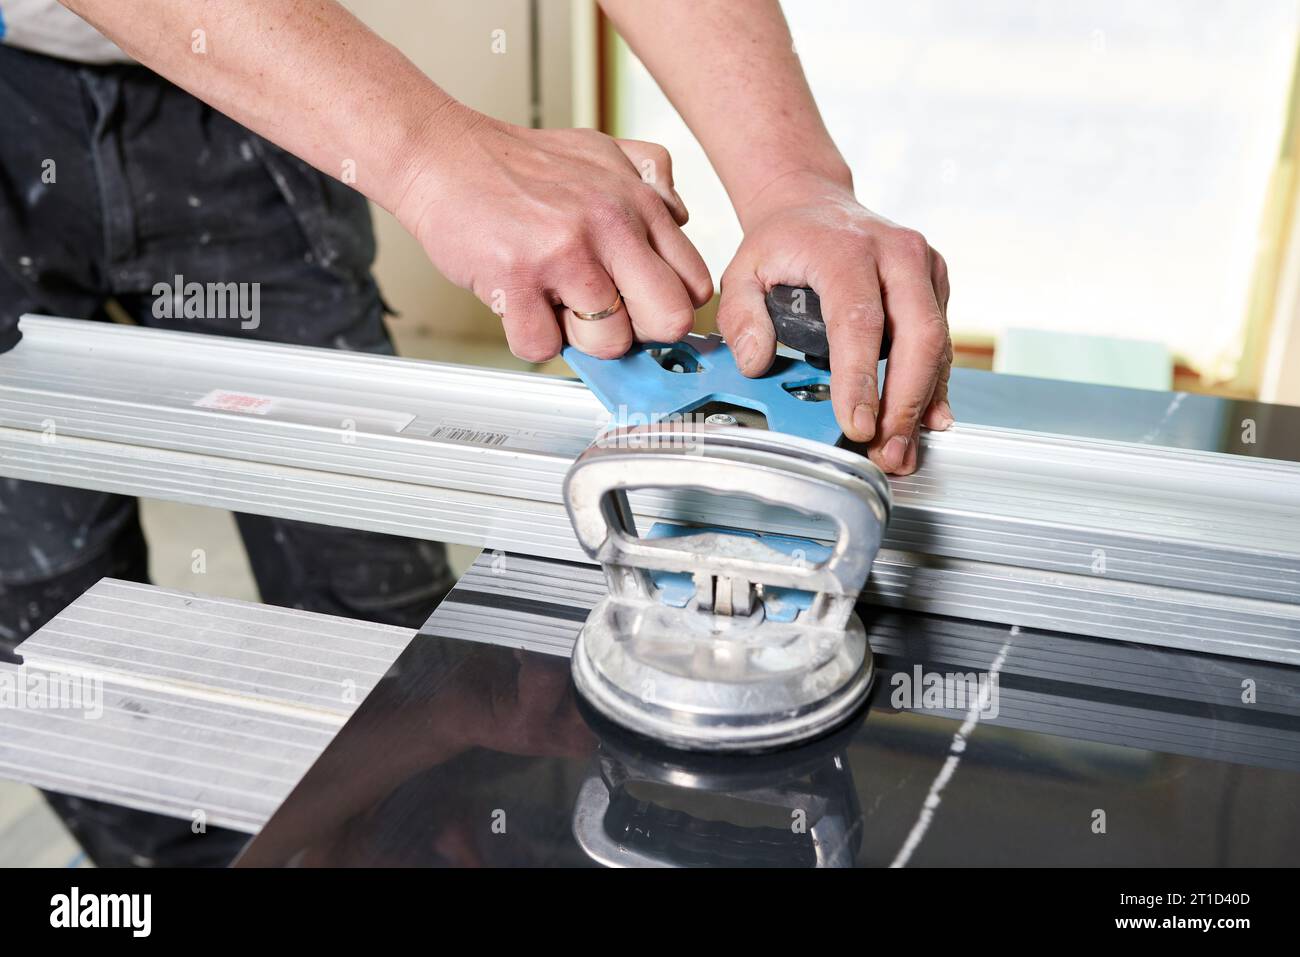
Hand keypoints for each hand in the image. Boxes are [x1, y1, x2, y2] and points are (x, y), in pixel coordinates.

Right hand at [395, 111, 712, 360]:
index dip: (667, 307)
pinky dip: (528, 337)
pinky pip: (542, 347)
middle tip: (603, 317)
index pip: (694, 285)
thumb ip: (652, 181)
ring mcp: (565, 252)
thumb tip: (680, 219)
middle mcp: (610, 225)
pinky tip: (520, 303)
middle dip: (637, 333)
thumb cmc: (514, 162)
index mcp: (637, 203)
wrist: (441, 155)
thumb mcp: (602, 151)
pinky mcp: (517, 277)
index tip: (641, 307)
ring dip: (577, 338)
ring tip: (552, 302)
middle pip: (668, 320)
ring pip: (608, 343)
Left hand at [719, 171, 952, 474]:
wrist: (815, 204)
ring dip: (921, 402)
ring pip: (936, 342)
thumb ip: (741, 317)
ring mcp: (924, 266)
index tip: (856, 423)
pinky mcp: (936, 283)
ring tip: (901, 449)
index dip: (860, 378)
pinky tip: (925, 419)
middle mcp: (896, 252)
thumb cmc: (784, 241)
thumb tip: (756, 361)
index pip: (859, 320)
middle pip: (917, 335)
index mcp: (846, 248)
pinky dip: (932, 384)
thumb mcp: (743, 271)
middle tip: (888, 451)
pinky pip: (940, 341)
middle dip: (904, 403)